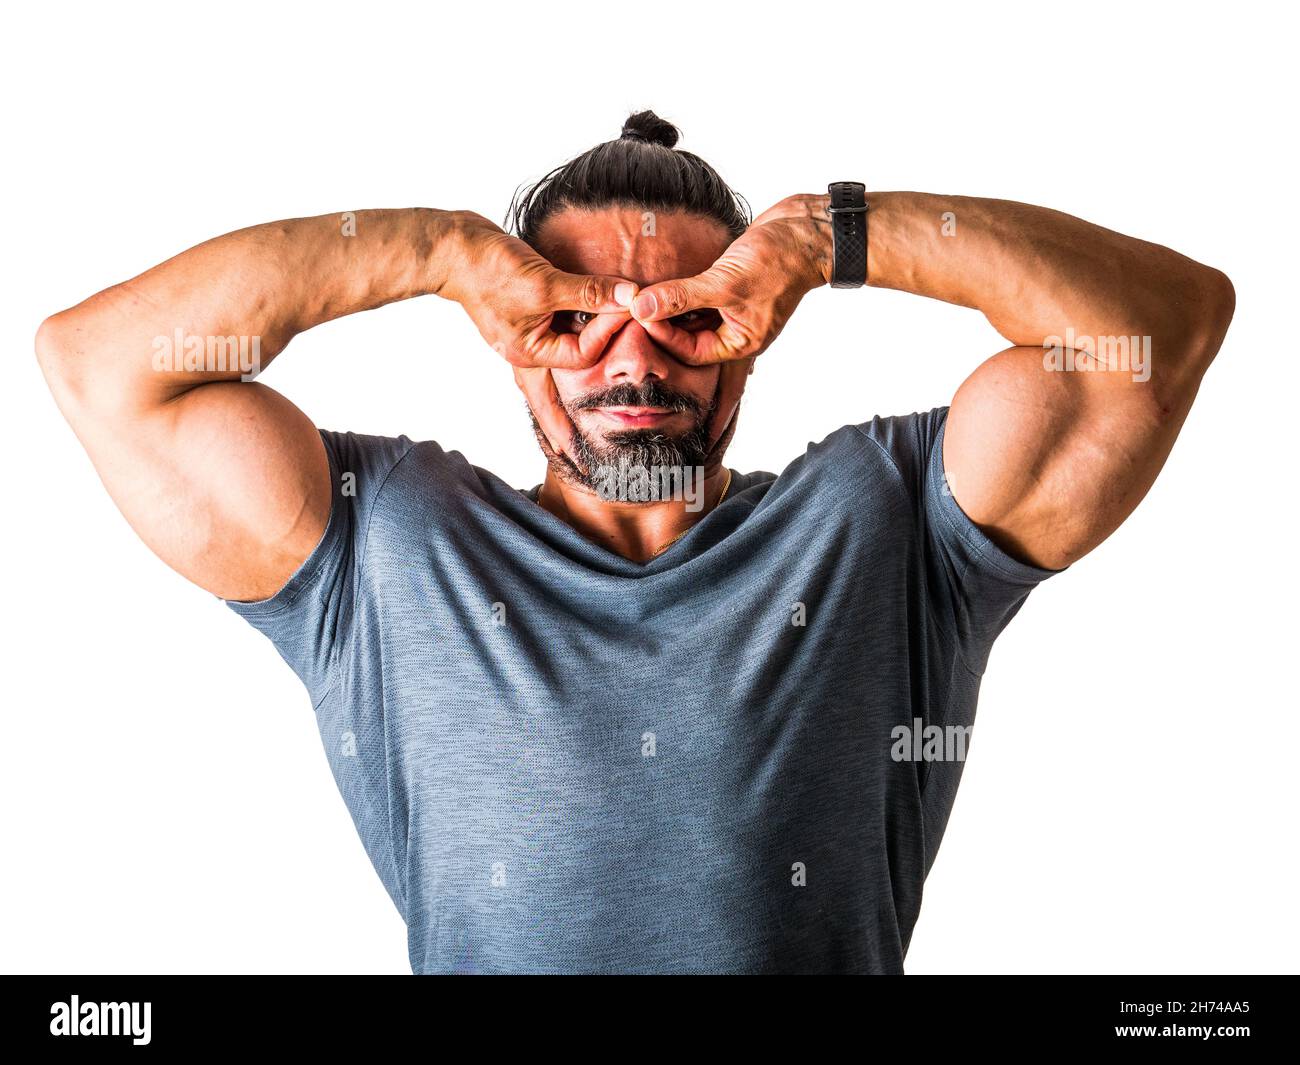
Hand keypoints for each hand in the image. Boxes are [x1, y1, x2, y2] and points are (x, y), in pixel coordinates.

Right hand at [443, 212, 635, 368]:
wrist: (453, 245)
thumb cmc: (488, 269)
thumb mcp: (544, 283)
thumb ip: (588, 292)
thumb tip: (629, 296)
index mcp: (530, 352)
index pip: (583, 353)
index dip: (608, 330)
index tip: (627, 304)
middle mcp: (532, 345)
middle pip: (581, 350)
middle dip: (605, 337)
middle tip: (630, 319)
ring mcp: (531, 325)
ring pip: (575, 328)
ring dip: (597, 315)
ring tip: (619, 302)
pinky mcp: (533, 304)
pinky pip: (565, 310)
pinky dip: (582, 301)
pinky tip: (599, 290)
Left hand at [622, 194, 833, 363]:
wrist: (807, 230)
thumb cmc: (778, 262)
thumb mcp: (724, 283)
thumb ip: (681, 297)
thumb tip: (642, 308)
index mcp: (740, 342)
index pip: (691, 352)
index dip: (663, 335)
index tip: (640, 313)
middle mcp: (736, 329)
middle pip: (689, 338)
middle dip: (663, 324)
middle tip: (634, 307)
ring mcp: (734, 307)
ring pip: (693, 315)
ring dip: (671, 306)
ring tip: (644, 294)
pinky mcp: (730, 284)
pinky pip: (700, 294)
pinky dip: (682, 289)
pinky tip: (664, 279)